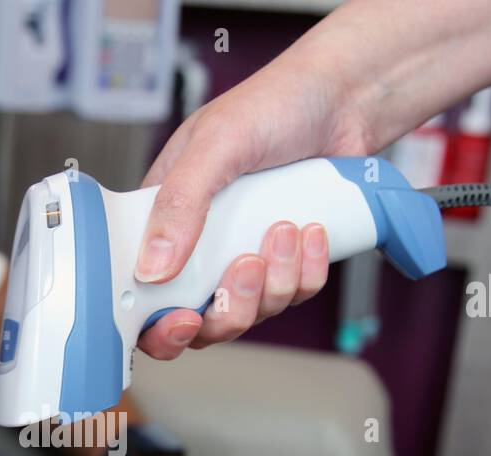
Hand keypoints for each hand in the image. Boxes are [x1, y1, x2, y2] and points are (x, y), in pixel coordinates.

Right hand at [134, 58, 369, 359]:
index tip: (182, 320)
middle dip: (228, 309)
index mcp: (166, 217)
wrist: (346, 99)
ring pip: (252, 311)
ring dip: (275, 281)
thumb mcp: (217, 145)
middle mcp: (203, 245)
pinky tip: (311, 230)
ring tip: (285, 228)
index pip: (144, 292)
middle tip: (246, 268)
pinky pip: (295, 294)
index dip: (157, 323)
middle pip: (201, 320)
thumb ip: (180, 204)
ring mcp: (246, 256)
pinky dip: (307, 270)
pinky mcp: (288, 261)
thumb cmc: (275, 103)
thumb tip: (152, 267)